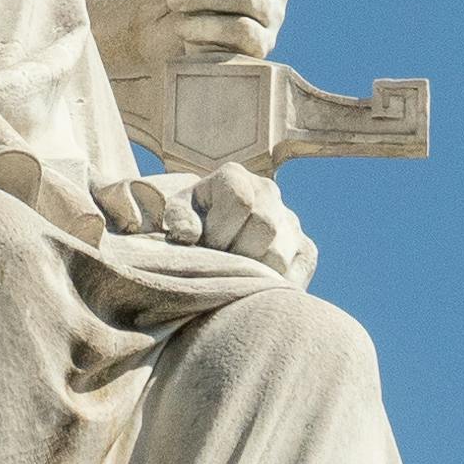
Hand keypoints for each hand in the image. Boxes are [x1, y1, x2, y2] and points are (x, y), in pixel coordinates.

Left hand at [95, 166, 315, 282]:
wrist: (194, 248)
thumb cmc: (173, 232)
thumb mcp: (160, 216)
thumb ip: (161, 213)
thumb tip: (183, 234)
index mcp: (233, 177)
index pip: (242, 199)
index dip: (219, 229)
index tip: (198, 245)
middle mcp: (268, 192)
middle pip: (268, 225)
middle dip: (236, 252)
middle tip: (214, 265)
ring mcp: (290, 221)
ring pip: (284, 251)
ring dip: (254, 270)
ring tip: (229, 275)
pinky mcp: (303, 249)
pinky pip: (299, 269)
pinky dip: (276, 283)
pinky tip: (251, 286)